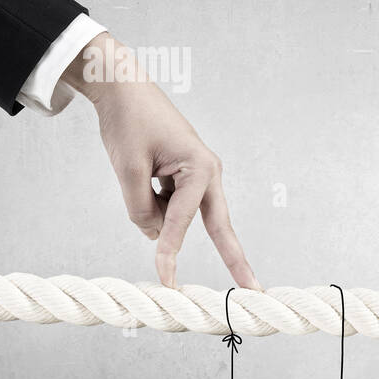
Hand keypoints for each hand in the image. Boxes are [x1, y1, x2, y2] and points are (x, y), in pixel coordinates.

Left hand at [61, 33, 259, 289]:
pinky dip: (152, 200)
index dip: (170, 252)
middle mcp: (209, 174)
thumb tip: (153, 237)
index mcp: (201, 168)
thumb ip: (139, 209)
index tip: (167, 282)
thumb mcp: (127, 168)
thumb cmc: (129, 122)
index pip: (183, 220)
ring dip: (154, 208)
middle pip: (219, 226)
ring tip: (139, 167)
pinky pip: (170, 205)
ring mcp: (200, 177)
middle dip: (235, 258)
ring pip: (179, 216)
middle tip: (254, 290)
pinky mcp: (187, 178)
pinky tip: (144, 171)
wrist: (123, 88)